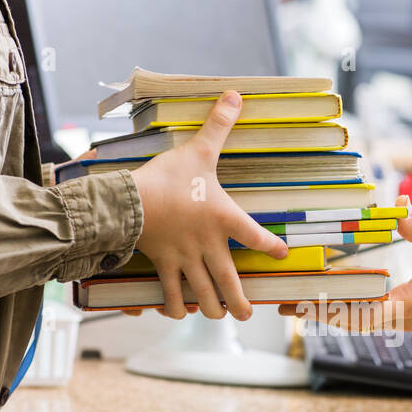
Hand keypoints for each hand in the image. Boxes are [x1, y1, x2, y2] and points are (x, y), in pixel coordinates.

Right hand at [129, 91, 287, 319]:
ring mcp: (185, 260)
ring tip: (217, 316)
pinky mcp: (162, 266)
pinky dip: (172, 307)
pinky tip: (176, 312)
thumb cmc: (167, 177)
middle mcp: (209, 245)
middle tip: (247, 315)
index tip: (282, 253)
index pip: (256, 237)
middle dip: (240, 304)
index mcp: (224, 218)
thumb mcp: (198, 150)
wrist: (130, 201)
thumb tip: (236, 95)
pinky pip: (168, 295)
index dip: (272, 247)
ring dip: (211, 309)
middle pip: (230, 284)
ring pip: (203, 296)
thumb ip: (218, 126)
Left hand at [280, 197, 411, 331]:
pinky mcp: (409, 314)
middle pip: (350, 321)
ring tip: (299, 304)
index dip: (327, 310)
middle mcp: (402, 318)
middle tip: (285, 306)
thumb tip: (394, 202)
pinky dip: (349, 309)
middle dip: (317, 314)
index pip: (358, 314)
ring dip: (330, 313)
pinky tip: (334, 298)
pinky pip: (370, 316)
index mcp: (408, 305)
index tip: (300, 305)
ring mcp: (405, 319)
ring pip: (359, 321)